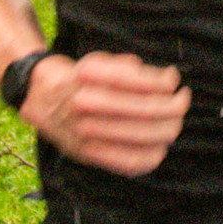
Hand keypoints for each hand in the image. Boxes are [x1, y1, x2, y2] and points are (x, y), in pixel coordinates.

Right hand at [20, 52, 189, 176]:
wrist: (40, 97)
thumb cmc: (80, 78)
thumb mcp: (99, 61)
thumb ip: (130, 68)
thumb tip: (168, 79)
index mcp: (88, 75)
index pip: (137, 82)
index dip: (162, 83)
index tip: (174, 81)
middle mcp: (85, 102)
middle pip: (145, 110)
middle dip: (173, 106)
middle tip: (182, 100)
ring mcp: (86, 131)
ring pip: (143, 136)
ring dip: (168, 129)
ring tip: (175, 122)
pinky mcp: (88, 153)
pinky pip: (130, 162)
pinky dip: (152, 156)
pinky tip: (161, 146)